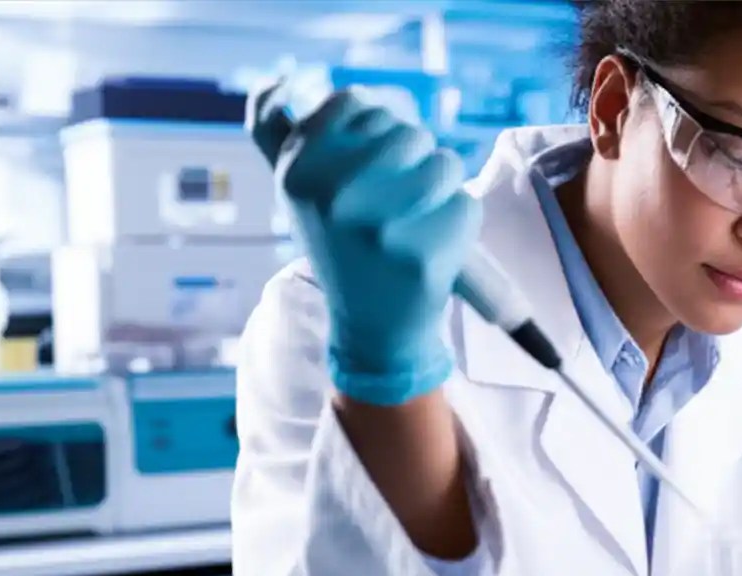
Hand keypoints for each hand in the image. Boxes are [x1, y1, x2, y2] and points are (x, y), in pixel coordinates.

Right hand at [246, 80, 480, 405]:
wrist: (374, 329)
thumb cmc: (343, 246)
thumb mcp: (300, 191)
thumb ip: (278, 132)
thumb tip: (275, 82)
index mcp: (297, 171)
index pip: (356, 103)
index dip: (374, 132)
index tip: (365, 171)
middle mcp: (332, 195)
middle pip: (408, 131)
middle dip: (412, 160)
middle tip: (395, 205)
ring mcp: (380, 225)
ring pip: (444, 162)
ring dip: (442, 187)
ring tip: (417, 222)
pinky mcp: (425, 253)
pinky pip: (466, 202)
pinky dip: (460, 221)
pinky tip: (433, 248)